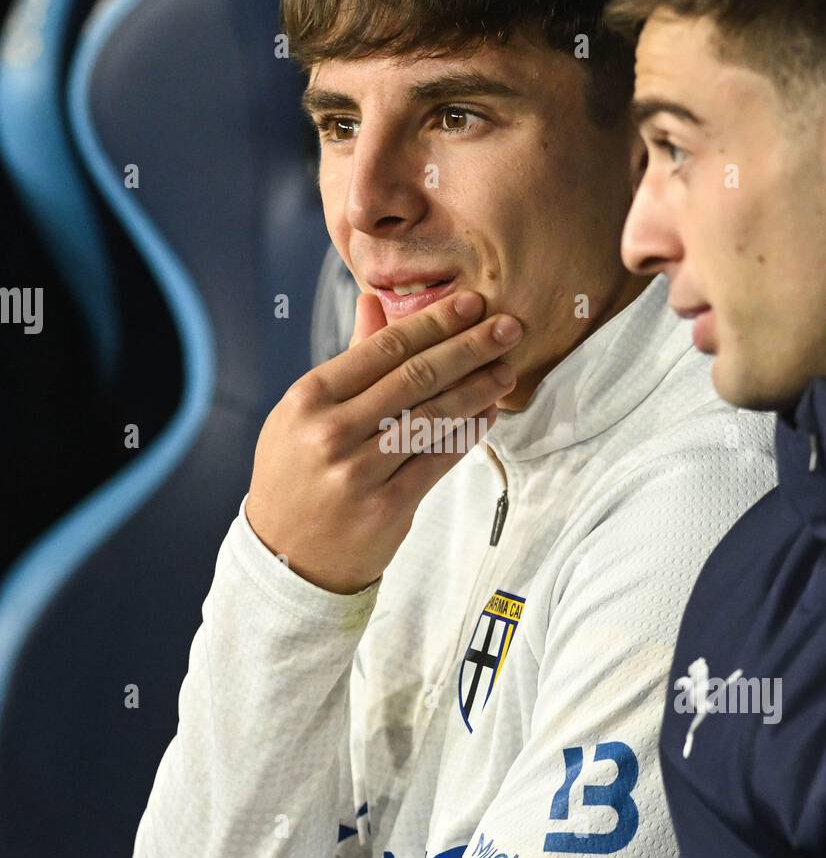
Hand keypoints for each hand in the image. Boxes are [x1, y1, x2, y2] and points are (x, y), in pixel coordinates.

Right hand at [245, 290, 521, 592]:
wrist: (285, 557)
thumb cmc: (296, 474)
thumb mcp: (304, 413)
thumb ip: (348, 359)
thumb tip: (374, 301)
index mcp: (309, 398)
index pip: (383, 348)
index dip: (434, 322)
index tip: (470, 304)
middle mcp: (331, 432)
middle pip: (415, 378)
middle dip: (469, 348)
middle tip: (507, 327)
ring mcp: (359, 473)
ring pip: (433, 418)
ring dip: (478, 390)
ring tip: (506, 370)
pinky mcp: (386, 508)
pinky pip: (438, 460)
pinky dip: (467, 433)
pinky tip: (488, 413)